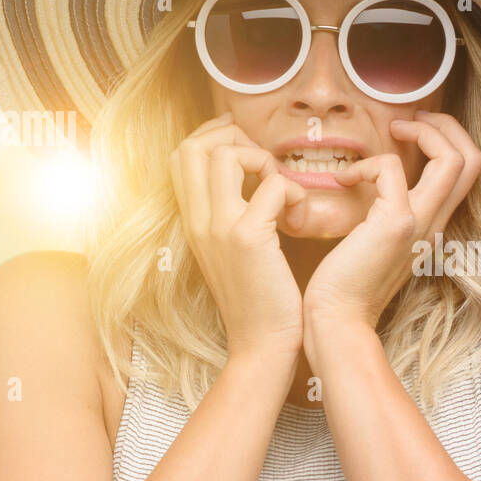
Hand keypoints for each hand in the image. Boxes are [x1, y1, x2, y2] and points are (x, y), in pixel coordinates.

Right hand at [170, 112, 309, 360]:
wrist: (262, 345)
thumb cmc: (259, 301)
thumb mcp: (232, 254)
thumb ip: (230, 218)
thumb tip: (249, 183)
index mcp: (193, 224)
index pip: (181, 155)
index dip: (210, 135)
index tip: (242, 138)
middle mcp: (198, 221)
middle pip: (192, 147)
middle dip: (231, 136)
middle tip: (264, 158)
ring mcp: (220, 228)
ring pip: (226, 155)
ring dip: (262, 159)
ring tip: (282, 191)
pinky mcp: (249, 238)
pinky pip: (272, 185)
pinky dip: (293, 191)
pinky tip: (299, 218)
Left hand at [302, 111, 480, 341]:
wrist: (338, 319)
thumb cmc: (347, 284)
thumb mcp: (378, 242)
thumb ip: (388, 213)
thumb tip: (372, 181)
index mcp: (433, 225)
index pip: (468, 172)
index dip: (448, 139)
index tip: (412, 131)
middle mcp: (436, 223)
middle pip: (473, 159)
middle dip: (446, 125)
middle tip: (410, 120)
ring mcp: (421, 223)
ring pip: (453, 159)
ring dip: (424, 130)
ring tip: (394, 131)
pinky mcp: (396, 224)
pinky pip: (393, 169)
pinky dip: (368, 164)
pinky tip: (344, 181)